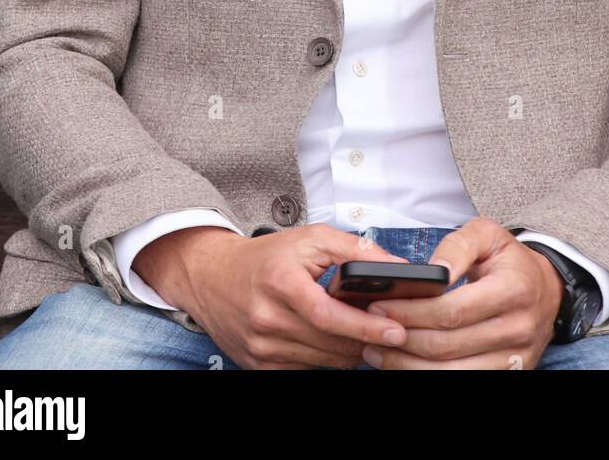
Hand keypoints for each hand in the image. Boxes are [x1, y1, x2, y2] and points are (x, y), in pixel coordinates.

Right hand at [134, 224, 411, 369]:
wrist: (213, 276)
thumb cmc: (267, 257)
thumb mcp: (311, 238)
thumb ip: (355, 250)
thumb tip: (395, 267)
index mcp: (281, 282)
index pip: (329, 314)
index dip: (365, 325)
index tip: (395, 329)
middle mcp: (267, 318)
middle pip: (331, 343)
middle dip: (364, 339)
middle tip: (387, 329)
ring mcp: (262, 347)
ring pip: (323, 362)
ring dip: (348, 351)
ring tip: (360, 333)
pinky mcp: (259, 366)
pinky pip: (306, 371)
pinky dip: (325, 359)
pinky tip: (331, 341)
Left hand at [358, 216, 563, 369]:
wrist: (546, 288)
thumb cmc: (509, 260)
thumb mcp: (487, 234)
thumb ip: (457, 247)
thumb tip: (433, 271)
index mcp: (513, 289)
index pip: (454, 310)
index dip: (413, 312)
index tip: (381, 306)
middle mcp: (518, 328)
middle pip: (448, 345)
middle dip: (403, 339)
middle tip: (371, 329)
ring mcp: (516, 357)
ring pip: (452, 372)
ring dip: (409, 366)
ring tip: (378, 352)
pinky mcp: (510, 373)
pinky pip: (465, 382)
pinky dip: (430, 376)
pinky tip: (405, 365)